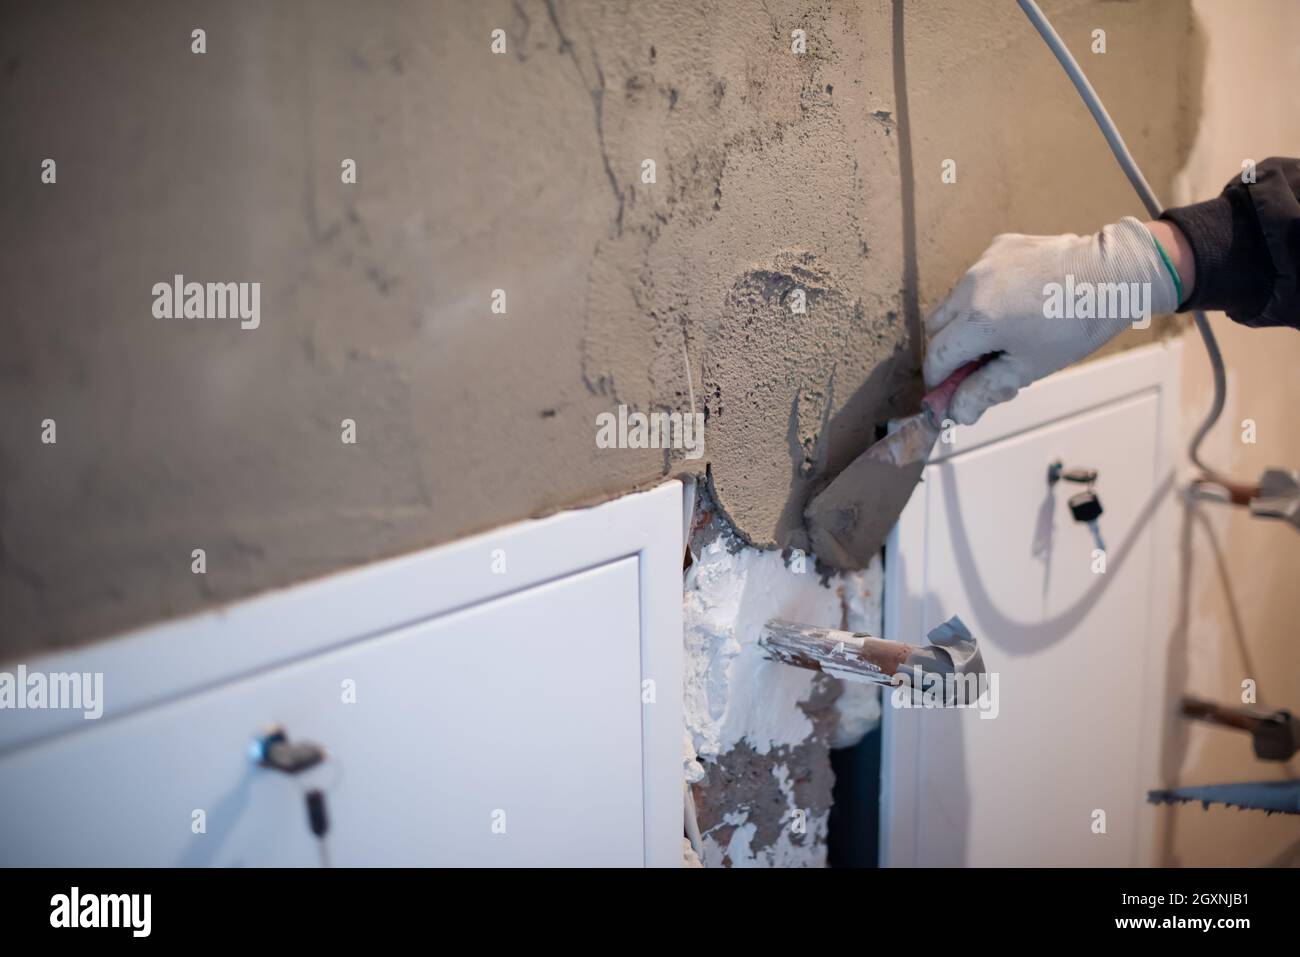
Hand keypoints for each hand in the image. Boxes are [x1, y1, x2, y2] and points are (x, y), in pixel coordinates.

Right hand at [923, 217, 1180, 424]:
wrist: (1114, 275)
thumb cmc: (1076, 325)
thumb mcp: (1029, 367)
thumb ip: (984, 390)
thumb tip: (956, 412)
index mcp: (977, 321)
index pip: (937, 357)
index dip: (939, 380)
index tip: (948, 393)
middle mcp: (971, 287)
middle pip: (937, 328)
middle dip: (948, 350)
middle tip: (975, 367)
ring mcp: (983, 263)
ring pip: (955, 301)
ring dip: (966, 322)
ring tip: (1003, 333)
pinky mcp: (999, 246)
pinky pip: (978, 277)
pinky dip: (985, 295)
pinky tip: (1016, 303)